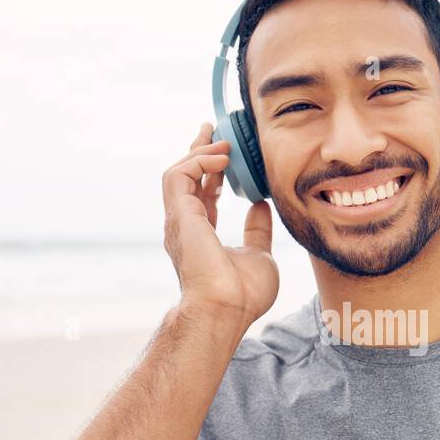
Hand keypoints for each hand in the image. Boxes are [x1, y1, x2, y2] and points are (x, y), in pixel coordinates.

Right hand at [161, 122, 278, 327]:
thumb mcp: (259, 255)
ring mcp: (179, 220)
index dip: (213, 172)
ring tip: (222, 140)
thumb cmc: (241, 295)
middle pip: (186, 178)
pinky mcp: (178, 215)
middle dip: (199, 151)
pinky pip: (179, 175)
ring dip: (199, 151)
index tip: (227, 153)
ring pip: (178, 172)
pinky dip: (198, 160)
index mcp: (201, 234)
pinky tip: (221, 156)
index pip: (202, 194)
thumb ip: (257, 230)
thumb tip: (261, 206)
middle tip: (214, 129)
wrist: (225, 310)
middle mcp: (185, 225)